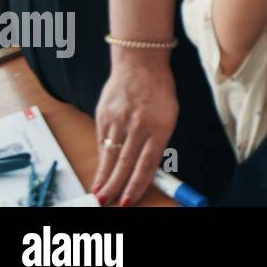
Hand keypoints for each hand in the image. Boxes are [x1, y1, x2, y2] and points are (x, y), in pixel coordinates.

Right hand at [91, 52, 177, 206]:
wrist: (140, 63)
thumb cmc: (159, 91)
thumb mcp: (168, 115)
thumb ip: (157, 141)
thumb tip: (146, 168)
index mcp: (161, 127)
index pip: (147, 164)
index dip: (137, 185)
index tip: (128, 200)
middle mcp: (139, 125)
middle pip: (125, 163)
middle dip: (115, 187)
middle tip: (107, 203)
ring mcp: (119, 120)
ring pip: (110, 156)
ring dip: (103, 178)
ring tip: (98, 194)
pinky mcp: (104, 116)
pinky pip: (102, 143)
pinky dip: (101, 159)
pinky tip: (99, 170)